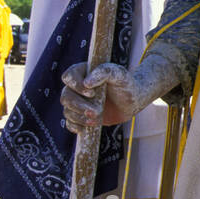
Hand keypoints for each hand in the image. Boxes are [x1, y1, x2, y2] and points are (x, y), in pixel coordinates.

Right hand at [60, 51, 181, 133]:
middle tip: (95, 111)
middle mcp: (76, 88)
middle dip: (79, 106)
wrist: (133, 101)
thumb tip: (86, 83)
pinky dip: (76, 126)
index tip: (91, 93)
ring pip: (67, 111)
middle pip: (66, 97)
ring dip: (80, 117)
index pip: (68, 77)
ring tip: (97, 119)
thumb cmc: (126, 84)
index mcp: (82, 72)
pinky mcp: (81, 116)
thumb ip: (104, 72)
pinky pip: (70, 123)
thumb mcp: (119, 74)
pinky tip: (87, 126)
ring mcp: (78, 102)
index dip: (75, 85)